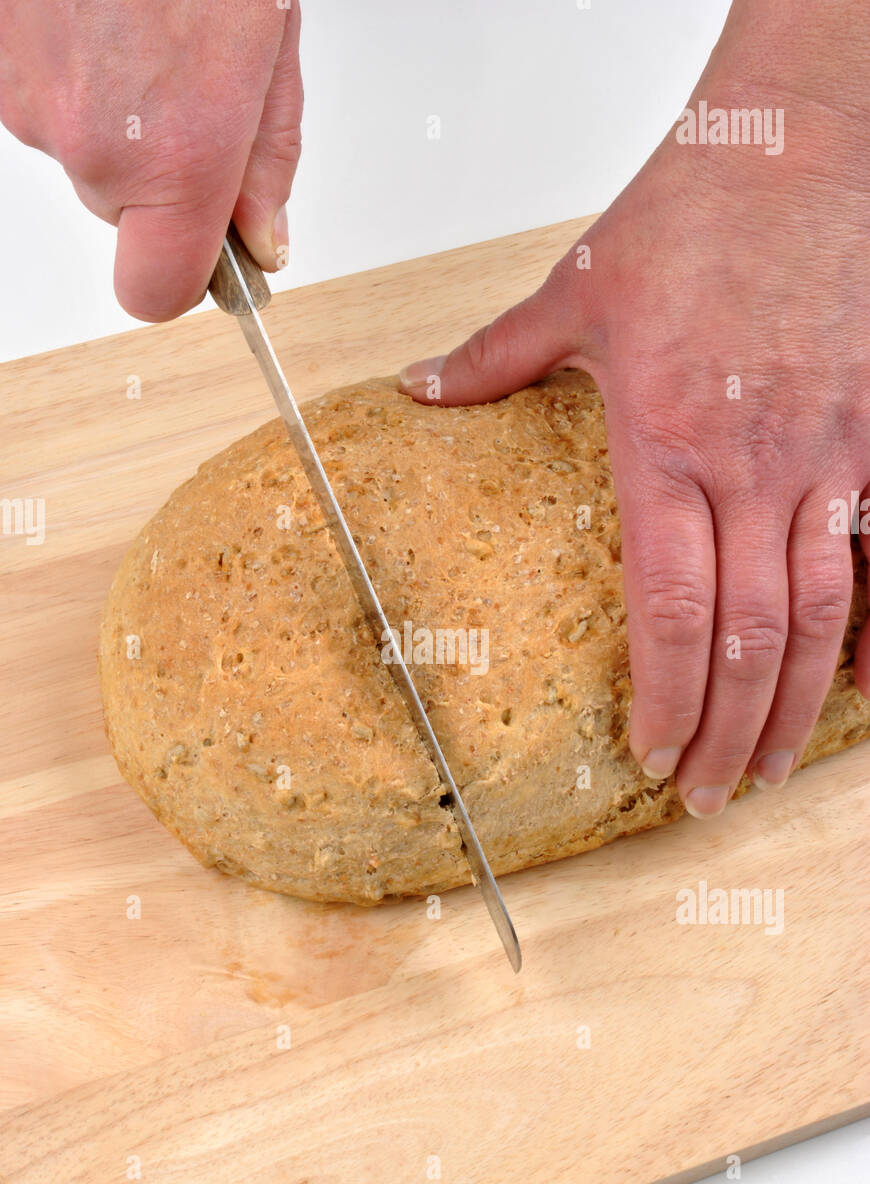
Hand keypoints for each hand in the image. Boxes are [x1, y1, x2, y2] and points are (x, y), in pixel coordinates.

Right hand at [0, 0, 302, 319]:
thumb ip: (268, 154)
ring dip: (116, 109)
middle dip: (159, 163)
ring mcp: (31, 106)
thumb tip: (262, 236)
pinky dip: (74, 67)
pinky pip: (46, 100)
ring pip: (85, 148)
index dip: (187, 278)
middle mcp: (94, 144)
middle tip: (188, 81)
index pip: (160, 291)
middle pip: (125, 210)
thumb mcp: (268, 35)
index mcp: (180, 151)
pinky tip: (102, 12)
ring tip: (144, 26)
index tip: (211, 250)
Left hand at [399, 0, 869, 816]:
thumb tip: (419, 392)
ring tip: (766, 769)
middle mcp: (753, 469)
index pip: (670, 611)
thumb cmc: (697, 213)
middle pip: (748, 640)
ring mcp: (826, 459)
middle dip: (727, 732)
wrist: (805, 147)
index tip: (651, 754)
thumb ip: (495, 359)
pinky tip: (857, 692)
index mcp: (667, 446)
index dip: (666, 700)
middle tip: (706, 795)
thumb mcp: (578, 291)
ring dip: (793, 708)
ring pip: (818, 617)